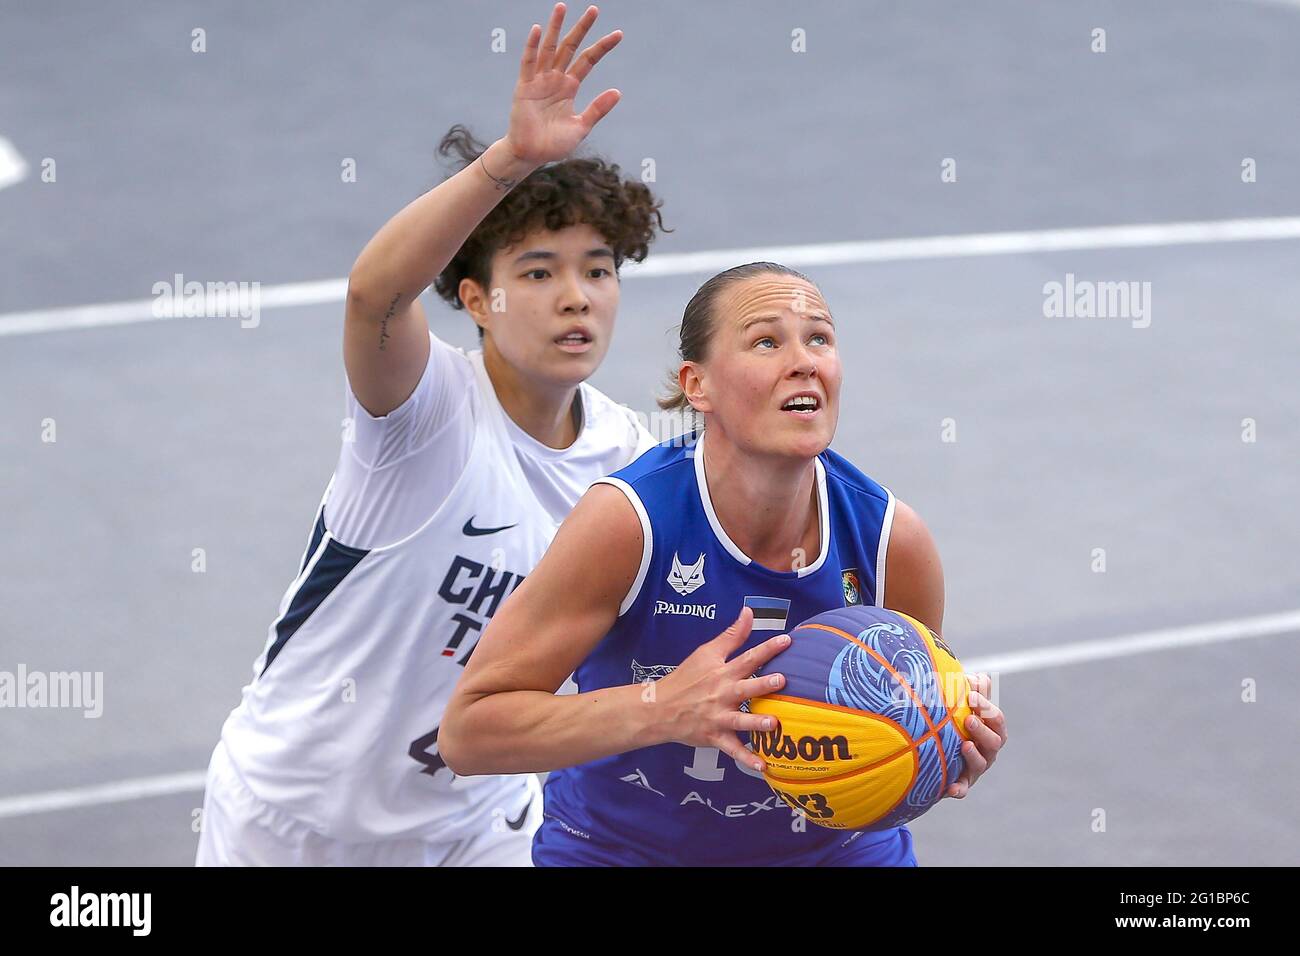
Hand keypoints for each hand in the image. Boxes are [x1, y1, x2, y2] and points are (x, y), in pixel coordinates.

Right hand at [505, 3, 622, 166]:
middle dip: (581, 29)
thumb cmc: (554, 144)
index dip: (602, 47)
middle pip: (570, 47)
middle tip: (594, 9)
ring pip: (549, 49)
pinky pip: (528, 63)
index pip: (588, 60)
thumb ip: (598, 109)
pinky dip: (533, 46)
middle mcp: (555, 79)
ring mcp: (539, 80)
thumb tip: (618, 92)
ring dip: (555, 28)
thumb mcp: (581, 126)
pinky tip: (538, 30)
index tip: (618, 34)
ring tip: (562, 7)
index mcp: (569, 87)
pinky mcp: (524, 87)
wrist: (531, 155)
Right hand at [655, 607, 790, 772]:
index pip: (748, 658)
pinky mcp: (714, 737)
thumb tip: (749, 612)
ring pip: (740, 721)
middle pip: (746, 688)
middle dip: (763, 685)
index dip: (767, 648)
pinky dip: (747, 760)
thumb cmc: (686, 678)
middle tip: (782, 681)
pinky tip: (764, 766)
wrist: (660, 708)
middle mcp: (722, 695)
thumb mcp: (706, 653)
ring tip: (774, 724)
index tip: (788, 640)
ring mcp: (718, 718)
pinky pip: (733, 750)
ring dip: (757, 723)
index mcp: (722, 672)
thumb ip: (731, 635)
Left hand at [946, 672, 1006, 798]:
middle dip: (984, 729)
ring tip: (964, 745)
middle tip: (969, 719)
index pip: (996, 718)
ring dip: (974, 755)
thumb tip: (979, 675)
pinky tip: (950, 788)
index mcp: (989, 729)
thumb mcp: (960, 706)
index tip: (972, 695)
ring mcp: (975, 768)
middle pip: (995, 740)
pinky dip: (958, 789)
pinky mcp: (961, 784)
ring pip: (981, 764)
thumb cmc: (952, 723)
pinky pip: (962, 789)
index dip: (987, 707)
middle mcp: (987, 749)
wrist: (936, 755)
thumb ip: (970, 690)